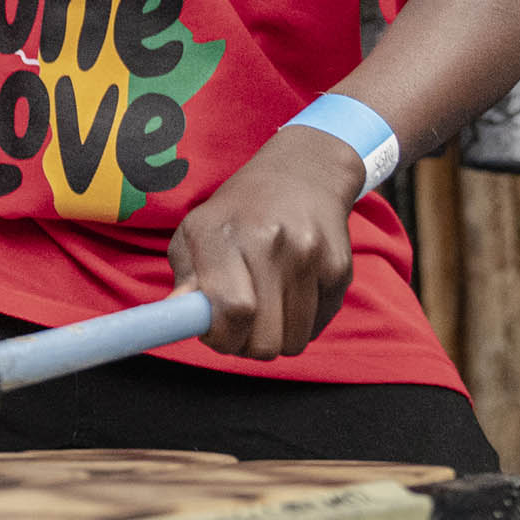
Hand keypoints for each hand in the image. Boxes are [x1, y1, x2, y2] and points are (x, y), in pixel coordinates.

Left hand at [167, 128, 366, 361]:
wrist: (301, 174)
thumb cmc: (238, 212)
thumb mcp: (197, 231)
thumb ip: (185, 278)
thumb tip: (179, 318)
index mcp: (224, 233)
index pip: (232, 309)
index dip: (222, 337)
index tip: (216, 335)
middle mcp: (271, 241)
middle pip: (265, 339)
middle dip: (247, 345)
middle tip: (240, 326)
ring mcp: (310, 255)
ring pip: (294, 341)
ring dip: (276, 337)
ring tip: (265, 307)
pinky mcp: (340, 268)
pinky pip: (318, 326)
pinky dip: (302, 323)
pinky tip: (291, 292)